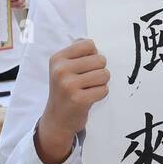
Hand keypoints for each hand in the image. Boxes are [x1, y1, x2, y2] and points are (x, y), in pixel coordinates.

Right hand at [35, 38, 109, 163]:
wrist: (57, 119)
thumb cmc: (65, 90)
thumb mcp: (63, 68)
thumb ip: (77, 53)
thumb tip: (91, 44)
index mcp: (57, 59)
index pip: (89, 45)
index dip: (93, 55)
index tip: (85, 66)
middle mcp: (60, 70)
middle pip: (100, 59)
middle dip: (99, 70)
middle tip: (88, 80)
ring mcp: (69, 85)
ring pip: (104, 74)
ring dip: (101, 83)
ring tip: (89, 88)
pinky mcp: (79, 99)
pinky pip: (104, 89)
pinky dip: (101, 93)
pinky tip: (89, 97)